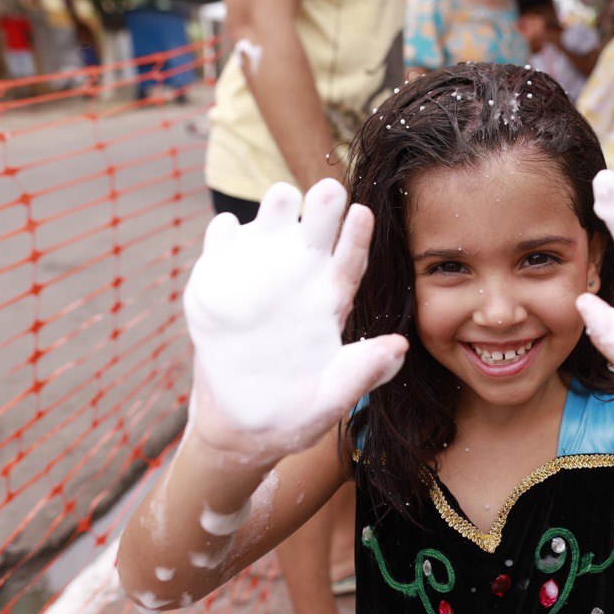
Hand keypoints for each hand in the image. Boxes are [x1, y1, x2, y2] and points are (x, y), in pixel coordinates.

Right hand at [183, 181, 406, 464]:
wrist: (237, 425)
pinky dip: (221, 237)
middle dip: (322, 209)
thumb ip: (361, 374)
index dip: (356, 239)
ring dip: (275, 210)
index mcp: (330, 303)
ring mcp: (255, 278)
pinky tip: (227, 228)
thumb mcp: (330, 401)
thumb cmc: (293, 414)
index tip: (363, 215)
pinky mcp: (215, 287)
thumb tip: (398, 349)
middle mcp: (297, 280)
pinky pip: (220, 251)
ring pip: (268, 230)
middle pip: (313, 236)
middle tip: (329, 188)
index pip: (349, 263)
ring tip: (282, 195)